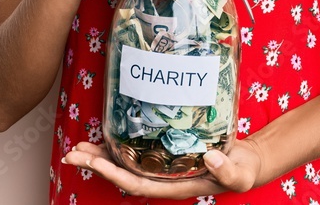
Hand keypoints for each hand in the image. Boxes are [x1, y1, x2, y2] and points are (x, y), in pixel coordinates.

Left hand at [61, 138, 264, 197]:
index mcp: (175, 185)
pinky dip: (118, 143)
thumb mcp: (240, 173)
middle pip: (122, 173)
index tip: (93, 162)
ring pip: (125, 162)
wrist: (247, 161)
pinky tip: (107, 134)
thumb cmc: (243, 169)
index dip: (113, 173)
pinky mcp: (166, 151)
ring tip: (79, 146)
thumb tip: (210, 157)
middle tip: (72, 153)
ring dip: (100, 155)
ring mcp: (162, 166)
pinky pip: (136, 149)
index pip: (137, 183)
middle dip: (96, 164)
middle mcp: (163, 177)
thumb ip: (226, 170)